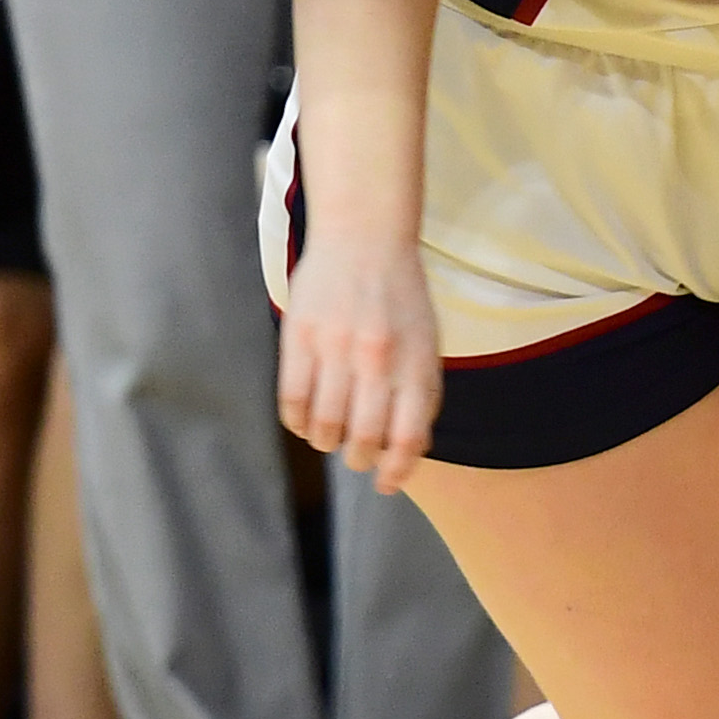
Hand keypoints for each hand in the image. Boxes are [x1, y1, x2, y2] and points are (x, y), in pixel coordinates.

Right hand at [277, 229, 443, 494]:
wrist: (365, 235)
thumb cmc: (399, 295)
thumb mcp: (426, 342)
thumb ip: (421, 392)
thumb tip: (408, 449)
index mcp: (415, 362)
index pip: (408, 438)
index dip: (397, 472)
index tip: (387, 483)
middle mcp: (377, 359)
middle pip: (363, 438)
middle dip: (359, 459)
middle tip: (356, 456)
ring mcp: (336, 347)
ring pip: (324, 425)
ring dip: (326, 442)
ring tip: (329, 436)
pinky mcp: (300, 337)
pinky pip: (292, 400)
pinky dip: (298, 423)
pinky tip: (305, 420)